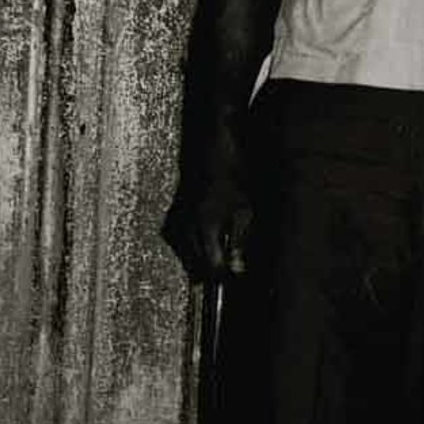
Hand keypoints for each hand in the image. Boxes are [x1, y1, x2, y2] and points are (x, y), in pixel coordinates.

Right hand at [164, 120, 252, 280]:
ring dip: (201, 258)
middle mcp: (187, 223)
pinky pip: (182, 237)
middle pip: (194, 261)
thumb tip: (236, 269)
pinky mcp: (178, 210)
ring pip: (186, 250)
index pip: (210, 265)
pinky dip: (194, 244)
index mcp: (205, 225)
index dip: (222, 275)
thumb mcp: (245, 209)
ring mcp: (179, 216)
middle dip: (209, 270)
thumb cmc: (236, 172)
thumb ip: (239, 241)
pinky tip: (207, 242)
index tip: (233, 279)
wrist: (218, 144)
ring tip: (218, 261)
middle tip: (226, 274)